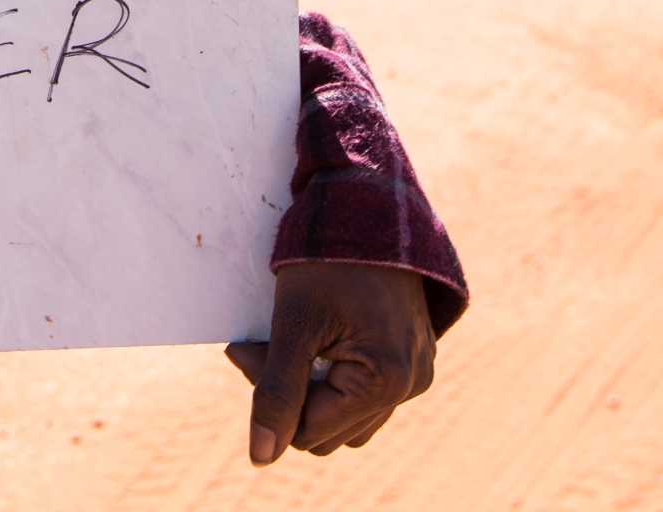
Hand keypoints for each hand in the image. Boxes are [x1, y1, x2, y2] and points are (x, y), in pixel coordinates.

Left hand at [225, 261, 436, 464]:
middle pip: (326, 429)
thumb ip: (275, 392)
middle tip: (263, 341)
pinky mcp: (412, 358)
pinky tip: (320, 337)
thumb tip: (261, 457)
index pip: (307, 431)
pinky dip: (334, 375)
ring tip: (292, 339)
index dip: (268, 394)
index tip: (246, 347)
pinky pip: (365, 393)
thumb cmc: (329, 259)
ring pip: (345, 416)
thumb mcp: (293, 324)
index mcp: (388, 381)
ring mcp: (416, 373)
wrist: (370, 205)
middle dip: (289, 391)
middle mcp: (411, 386)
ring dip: (310, 387)